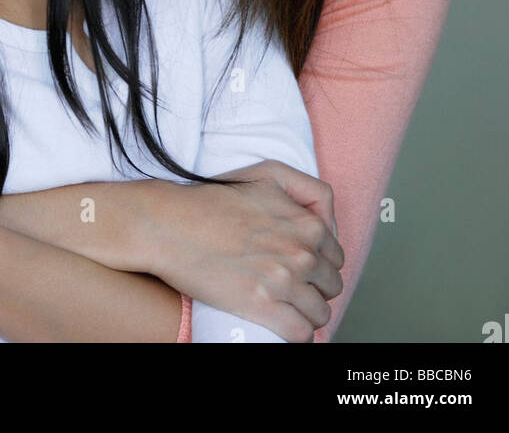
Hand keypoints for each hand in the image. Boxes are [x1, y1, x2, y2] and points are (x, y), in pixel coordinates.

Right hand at [135, 161, 343, 341]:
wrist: (171, 225)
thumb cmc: (214, 199)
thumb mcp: (268, 174)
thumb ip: (308, 191)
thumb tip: (328, 224)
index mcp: (307, 224)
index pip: (337, 256)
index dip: (320, 262)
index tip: (301, 265)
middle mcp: (300, 252)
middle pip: (331, 286)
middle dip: (315, 287)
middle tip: (290, 283)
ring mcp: (282, 281)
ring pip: (320, 313)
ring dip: (307, 312)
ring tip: (286, 305)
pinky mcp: (261, 306)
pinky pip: (300, 333)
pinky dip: (296, 332)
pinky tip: (282, 323)